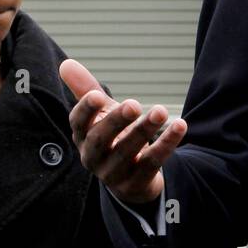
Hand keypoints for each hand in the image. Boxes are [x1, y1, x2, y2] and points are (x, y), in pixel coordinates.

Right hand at [58, 58, 186, 204]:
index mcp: (82, 137)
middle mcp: (92, 157)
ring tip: (161, 111)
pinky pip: (152, 163)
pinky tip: (180, 125)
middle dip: (116, 121)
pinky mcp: (136, 183)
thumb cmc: (112, 138)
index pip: (78, 123)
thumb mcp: (100, 115)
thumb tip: (66, 63)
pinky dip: (166, 144)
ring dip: (145, 130)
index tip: (97, 95)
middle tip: (133, 104)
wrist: (130, 181)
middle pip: (100, 140)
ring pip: (127, 152)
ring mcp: (113, 173)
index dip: (85, 110)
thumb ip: (86, 90)